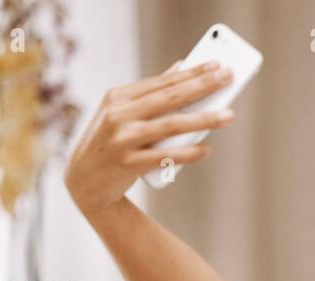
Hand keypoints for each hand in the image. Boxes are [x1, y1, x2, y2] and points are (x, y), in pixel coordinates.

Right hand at [63, 59, 234, 215]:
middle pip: (170, 98)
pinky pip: (166, 156)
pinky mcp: (128, 163)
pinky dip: (189, 153)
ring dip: (204, 120)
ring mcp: (123, 139)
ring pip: (171, 126)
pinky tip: (207, 148)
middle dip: (202, 86)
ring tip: (228, 115)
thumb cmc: (111, 141)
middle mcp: (119, 114)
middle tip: (229, 78)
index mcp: (119, 96)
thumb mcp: (122, 113)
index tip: (217, 65)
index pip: (163, 81)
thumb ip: (151, 94)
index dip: (192, 72)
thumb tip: (181, 68)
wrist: (84, 181)